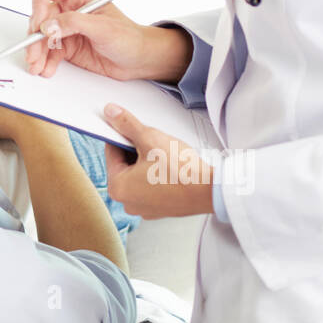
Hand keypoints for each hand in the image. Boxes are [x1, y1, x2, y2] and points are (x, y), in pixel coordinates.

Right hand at [25, 0, 147, 79]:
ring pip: (39, 37)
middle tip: (33, 55)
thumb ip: (75, 23)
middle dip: (34, 37)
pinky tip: (46, 70)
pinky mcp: (66, 46)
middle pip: (38, 17)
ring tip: (37, 67)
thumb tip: (47, 26)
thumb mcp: (104, 28)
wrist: (138, 59)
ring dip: (36, 53)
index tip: (39, 25)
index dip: (37, 4)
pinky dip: (44, 62)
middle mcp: (68, 9)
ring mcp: (65, 28)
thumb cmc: (129, 37)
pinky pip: (48, 52)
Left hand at [102, 104, 214, 218]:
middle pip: (125, 165)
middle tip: (154, 145)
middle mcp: (127, 202)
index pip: (112, 152)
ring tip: (165, 157)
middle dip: (136, 151)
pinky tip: (170, 169)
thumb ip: (127, 124)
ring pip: (138, 175)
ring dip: (147, 163)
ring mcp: (144, 208)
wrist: (211, 191)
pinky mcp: (159, 209)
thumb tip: (111, 113)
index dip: (123, 136)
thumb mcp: (150, 139)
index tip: (133, 129)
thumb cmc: (181, 170)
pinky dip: (156, 176)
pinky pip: (151, 187)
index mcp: (118, 187)